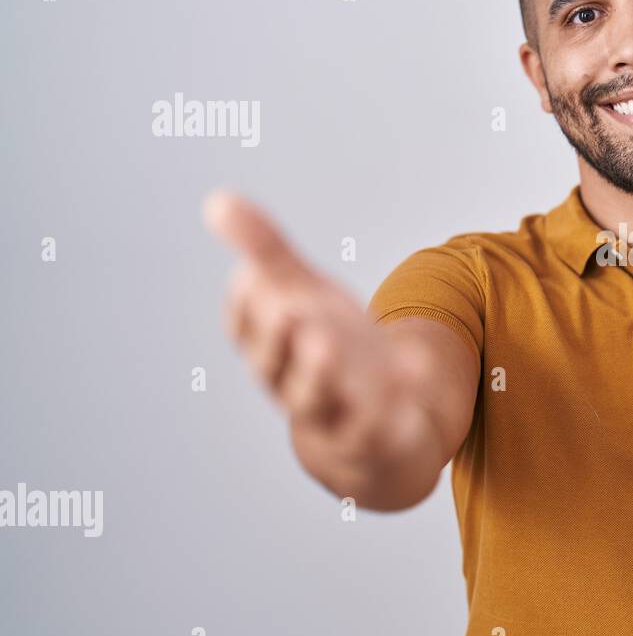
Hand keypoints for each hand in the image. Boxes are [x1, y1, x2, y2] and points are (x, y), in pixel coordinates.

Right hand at [203, 190, 433, 481]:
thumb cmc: (326, 352)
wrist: (373, 430)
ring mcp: (331, 414)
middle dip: (278, 334)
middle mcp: (290, 384)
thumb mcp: (302, 296)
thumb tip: (217, 200)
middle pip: (273, 364)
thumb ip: (266, 252)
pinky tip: (411, 371)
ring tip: (326, 341)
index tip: (257, 273)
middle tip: (287, 304)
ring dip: (319, 371)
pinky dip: (389, 403)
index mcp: (269, 350)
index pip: (244, 329)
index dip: (246, 304)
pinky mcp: (372, 436)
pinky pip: (375, 426)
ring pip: (315, 398)